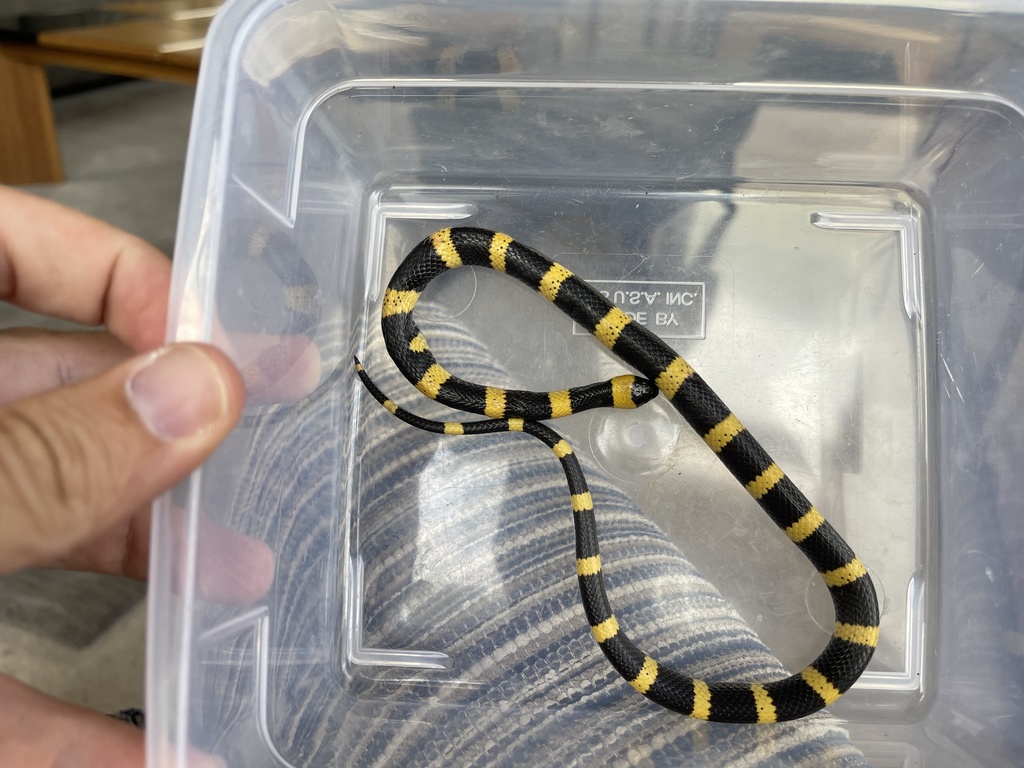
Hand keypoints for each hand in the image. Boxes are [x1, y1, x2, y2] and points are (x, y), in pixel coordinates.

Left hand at [0, 186, 256, 766]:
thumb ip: (41, 458)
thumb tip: (197, 394)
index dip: (102, 264)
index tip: (200, 330)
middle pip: (48, 399)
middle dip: (168, 428)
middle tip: (273, 435)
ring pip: (40, 531)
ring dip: (145, 561)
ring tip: (245, 581)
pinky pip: (6, 687)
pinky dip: (78, 730)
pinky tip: (161, 753)